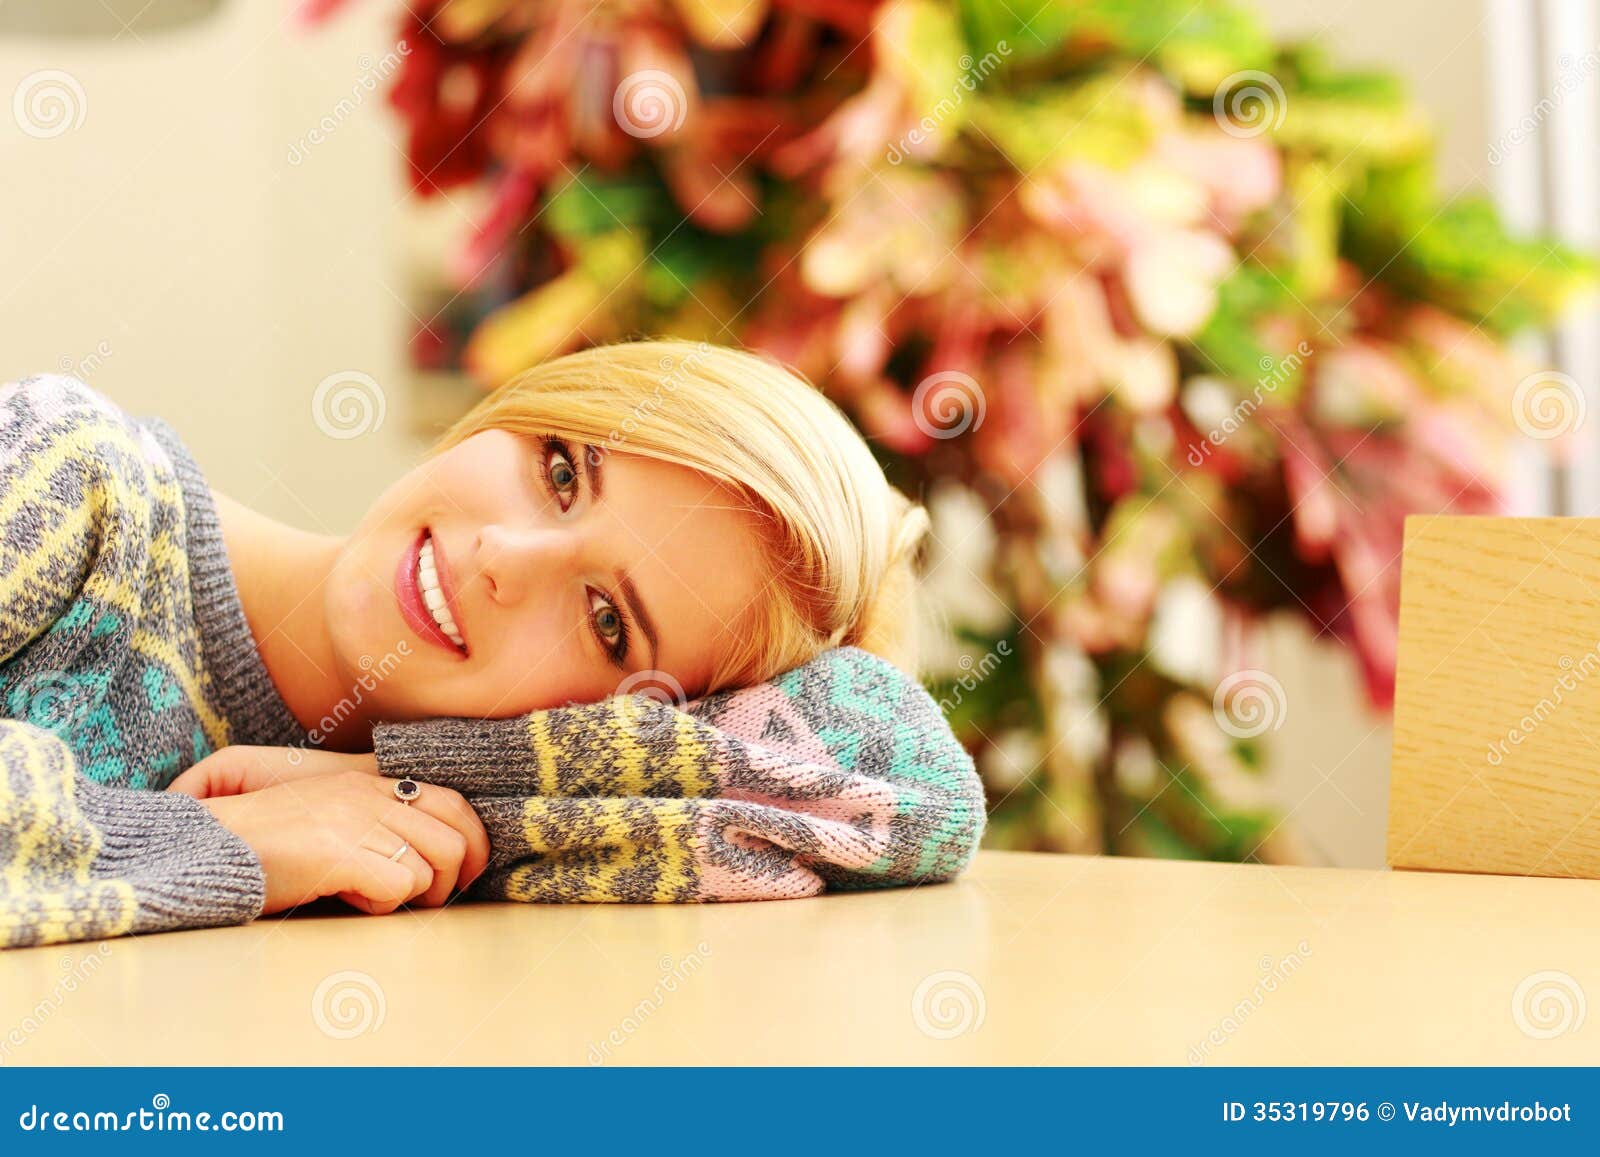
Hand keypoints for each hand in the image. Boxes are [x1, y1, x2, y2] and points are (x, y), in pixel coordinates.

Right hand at [167, 746, 489, 916]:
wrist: (207, 844)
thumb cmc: (266, 843)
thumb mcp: (328, 818)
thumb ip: (373, 824)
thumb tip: (423, 863)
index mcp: (368, 783)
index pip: (453, 802)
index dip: (474, 842)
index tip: (467, 874)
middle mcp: (368, 796)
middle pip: (454, 839)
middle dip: (452, 880)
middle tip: (424, 901)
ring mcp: (355, 821)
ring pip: (432, 867)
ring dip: (413, 895)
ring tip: (373, 897)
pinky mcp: (339, 852)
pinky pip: (397, 889)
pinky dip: (380, 907)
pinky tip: (347, 900)